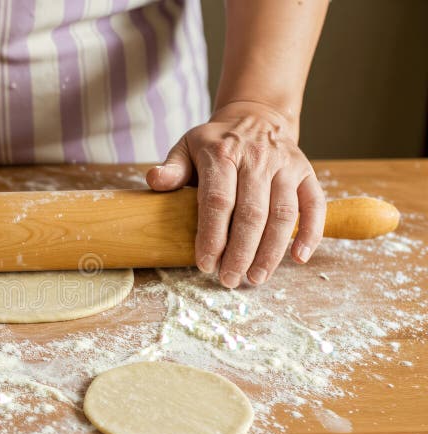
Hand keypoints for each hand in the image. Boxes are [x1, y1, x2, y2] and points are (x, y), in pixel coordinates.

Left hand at [146, 101, 325, 287]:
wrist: (255, 116)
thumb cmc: (216, 142)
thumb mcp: (187, 147)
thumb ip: (172, 168)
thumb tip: (155, 181)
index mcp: (223, 153)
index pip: (218, 201)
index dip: (212, 236)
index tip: (206, 264)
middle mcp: (258, 158)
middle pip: (252, 213)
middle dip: (241, 252)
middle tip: (229, 280)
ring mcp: (286, 165)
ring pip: (284, 214)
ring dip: (271, 251)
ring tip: (255, 278)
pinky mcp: (307, 173)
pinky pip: (315, 205)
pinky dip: (310, 233)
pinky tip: (298, 258)